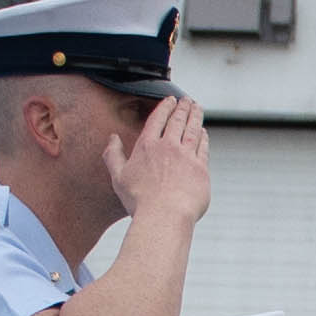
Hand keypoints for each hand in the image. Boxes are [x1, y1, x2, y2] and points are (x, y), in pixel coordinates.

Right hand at [108, 89, 212, 227]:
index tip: (171, 99)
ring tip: (198, 108)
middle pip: (178, 120)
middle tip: (187, 100)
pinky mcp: (201, 168)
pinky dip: (203, 137)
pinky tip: (203, 133)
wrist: (164, 216)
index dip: (165, 107)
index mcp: (147, 146)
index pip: (158, 119)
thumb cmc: (139, 200)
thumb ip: (113, 155)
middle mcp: (168, 146)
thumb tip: (112, 138)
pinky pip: (203, 147)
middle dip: (183, 107)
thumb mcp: (118, 177)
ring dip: (196, 116)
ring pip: (193, 129)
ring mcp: (187, 156)